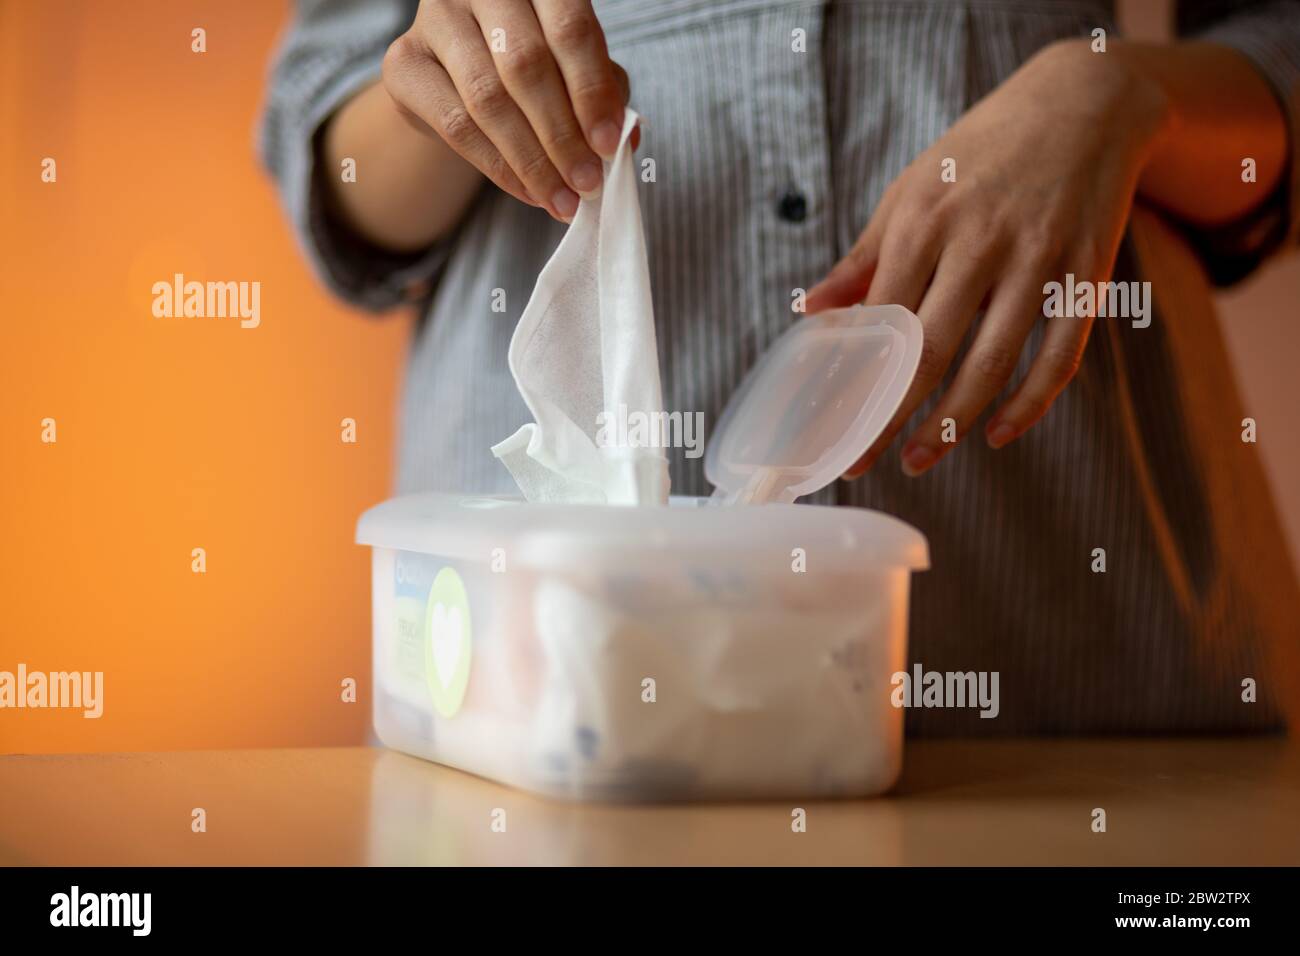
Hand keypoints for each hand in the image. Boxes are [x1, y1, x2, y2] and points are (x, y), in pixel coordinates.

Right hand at [383, 0, 630, 221]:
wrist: (457, 73)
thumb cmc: (532, 62)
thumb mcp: (576, 68)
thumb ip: (604, 92)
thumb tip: (624, 140)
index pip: (570, 30)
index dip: (592, 92)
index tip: (609, 147)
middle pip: (526, 66)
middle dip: (562, 136)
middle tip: (587, 184)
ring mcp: (435, 19)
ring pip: (488, 100)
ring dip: (531, 162)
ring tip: (561, 200)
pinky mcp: (403, 62)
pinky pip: (456, 126)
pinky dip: (499, 167)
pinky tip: (528, 192)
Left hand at [806, 39, 1170, 476]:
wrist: (1081, 102)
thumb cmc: (978, 156)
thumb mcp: (911, 192)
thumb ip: (864, 258)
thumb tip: (811, 313)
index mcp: (924, 222)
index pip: (879, 321)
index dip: (853, 380)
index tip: (829, 424)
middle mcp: (979, 241)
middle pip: (930, 351)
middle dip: (893, 417)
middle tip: (866, 461)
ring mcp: (1037, 258)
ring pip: (993, 362)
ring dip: (954, 423)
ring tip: (922, 459)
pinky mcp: (1086, 272)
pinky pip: (1061, 354)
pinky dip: (1031, 402)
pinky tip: (999, 433)